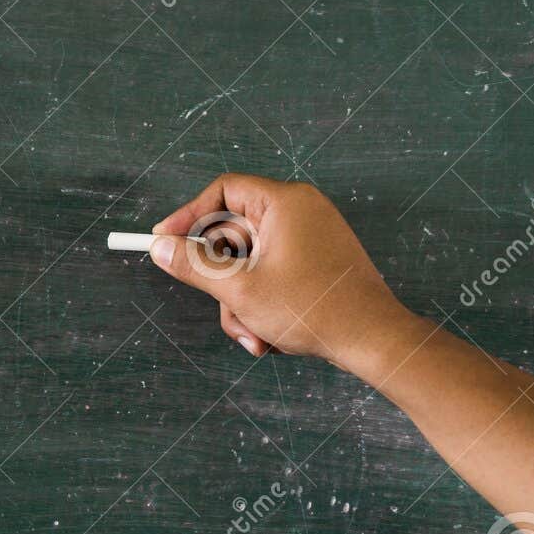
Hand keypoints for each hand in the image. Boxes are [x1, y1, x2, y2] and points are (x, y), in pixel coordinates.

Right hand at [148, 173, 410, 367]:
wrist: (375, 342)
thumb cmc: (313, 309)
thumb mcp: (240, 288)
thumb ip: (193, 265)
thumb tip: (158, 247)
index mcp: (284, 203)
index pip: (223, 192)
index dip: (188, 216)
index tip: (164, 241)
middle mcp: (300, 212)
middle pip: (233, 235)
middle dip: (223, 281)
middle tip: (220, 306)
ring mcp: (311, 238)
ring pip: (250, 262)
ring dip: (242, 302)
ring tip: (253, 335)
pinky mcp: (317, 262)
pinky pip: (272, 273)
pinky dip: (263, 302)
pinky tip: (270, 335)